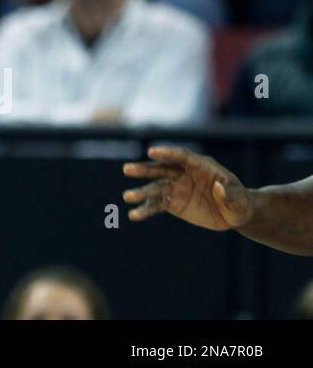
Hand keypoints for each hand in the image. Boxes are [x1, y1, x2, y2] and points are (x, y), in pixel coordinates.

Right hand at [122, 146, 253, 230]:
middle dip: (144, 169)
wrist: (234, 214)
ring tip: (127, 197)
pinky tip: (134, 215)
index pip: (181, 156)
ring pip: (155, 187)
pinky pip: (157, 205)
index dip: (166, 153)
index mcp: (200, 166)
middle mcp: (184, 173)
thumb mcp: (240, 199)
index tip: (151, 152)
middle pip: (161, 168)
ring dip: (141, 192)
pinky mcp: (173, 203)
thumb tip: (219, 188)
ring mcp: (176, 187)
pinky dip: (145, 209)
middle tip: (127, 170)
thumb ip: (230, 193)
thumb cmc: (240, 202)